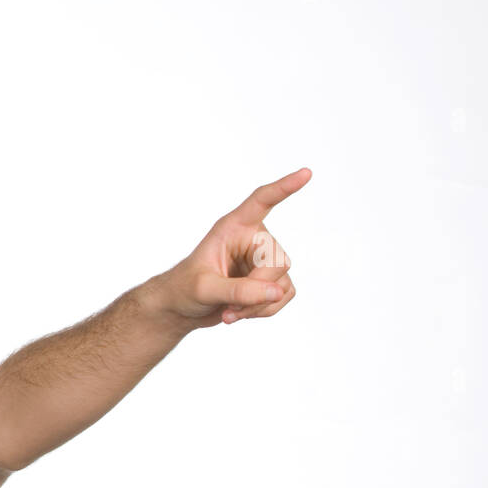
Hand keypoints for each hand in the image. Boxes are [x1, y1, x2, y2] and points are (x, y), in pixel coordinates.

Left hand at [155, 168, 309, 329]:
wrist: (181, 308)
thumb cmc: (184, 288)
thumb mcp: (203, 288)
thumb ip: (237, 289)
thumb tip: (276, 292)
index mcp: (233, 227)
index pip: (261, 201)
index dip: (284, 188)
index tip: (306, 173)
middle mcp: (253, 239)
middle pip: (278, 261)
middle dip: (257, 289)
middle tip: (229, 305)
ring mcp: (264, 260)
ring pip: (283, 283)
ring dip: (258, 306)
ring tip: (229, 311)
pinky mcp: (270, 281)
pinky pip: (284, 296)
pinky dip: (265, 311)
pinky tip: (240, 314)